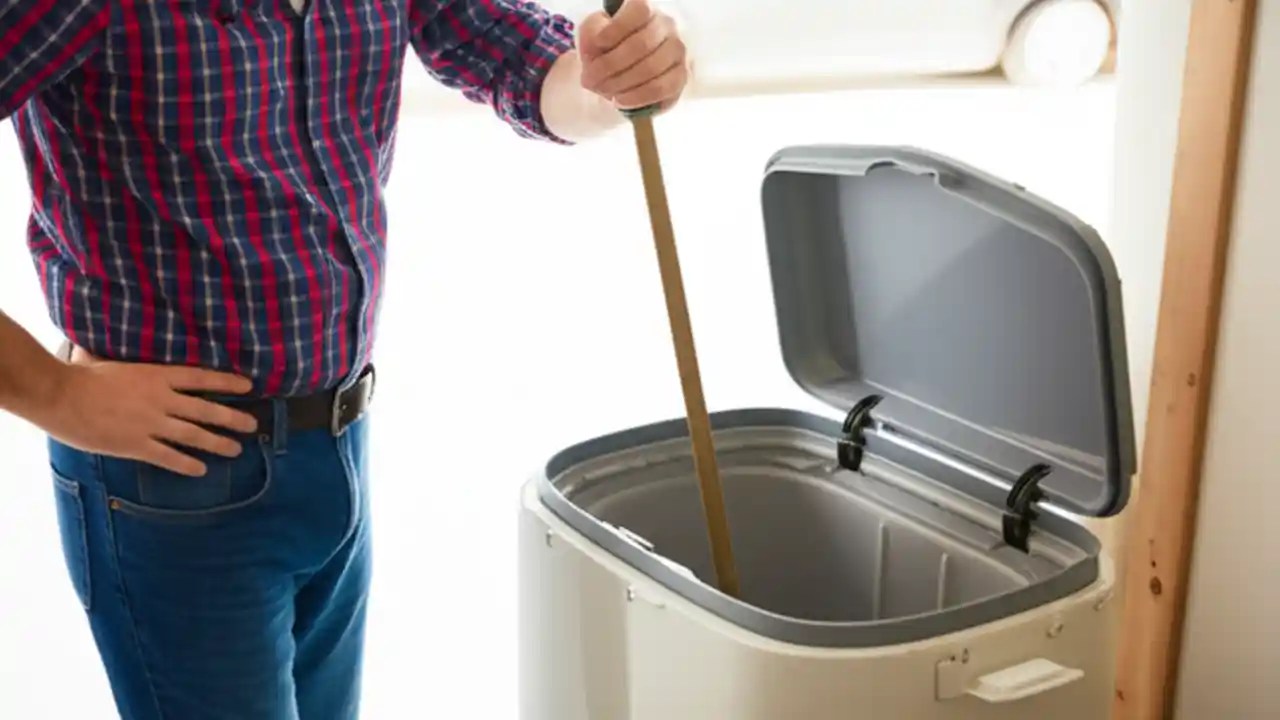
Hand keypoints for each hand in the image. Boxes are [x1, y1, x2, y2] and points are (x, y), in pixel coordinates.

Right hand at [37, 359, 258, 476]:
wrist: (58, 395)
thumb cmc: (80, 375)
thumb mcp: (115, 362)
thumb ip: (127, 362)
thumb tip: (125, 351)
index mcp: (156, 375)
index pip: (201, 378)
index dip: (227, 383)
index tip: (248, 386)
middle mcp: (161, 399)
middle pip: (206, 410)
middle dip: (232, 418)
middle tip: (252, 424)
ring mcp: (150, 423)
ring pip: (193, 435)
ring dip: (218, 443)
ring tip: (235, 449)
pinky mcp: (136, 445)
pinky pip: (168, 457)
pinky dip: (187, 464)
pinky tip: (201, 470)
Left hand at [577, 0, 689, 113]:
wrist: (622, 69)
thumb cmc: (609, 45)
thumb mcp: (593, 32)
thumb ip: (591, 33)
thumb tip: (595, 50)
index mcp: (645, 8)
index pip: (639, 11)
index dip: (616, 29)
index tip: (598, 44)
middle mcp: (667, 25)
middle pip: (642, 44)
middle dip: (610, 65)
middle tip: (590, 80)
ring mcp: (677, 51)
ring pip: (652, 68)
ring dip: (622, 83)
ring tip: (603, 91)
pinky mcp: (681, 77)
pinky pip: (662, 89)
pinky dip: (637, 97)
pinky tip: (620, 101)